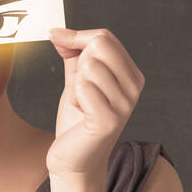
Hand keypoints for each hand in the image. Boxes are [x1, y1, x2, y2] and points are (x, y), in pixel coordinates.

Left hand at [45, 27, 144, 179]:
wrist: (74, 160)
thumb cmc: (76, 121)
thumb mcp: (77, 80)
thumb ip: (72, 54)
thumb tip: (58, 32)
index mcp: (131, 75)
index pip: (105, 37)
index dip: (76, 37)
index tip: (58, 41)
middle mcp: (134, 88)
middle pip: (100, 45)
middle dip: (79, 62)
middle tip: (79, 88)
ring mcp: (125, 104)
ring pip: (89, 67)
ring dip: (76, 86)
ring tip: (82, 105)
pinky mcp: (110, 120)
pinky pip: (84, 89)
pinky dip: (74, 100)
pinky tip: (81, 116)